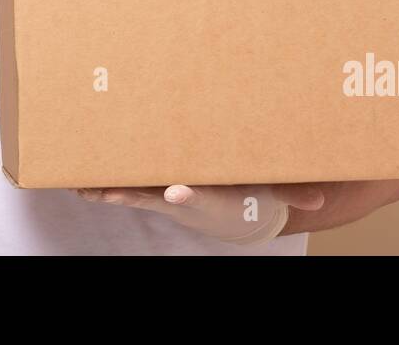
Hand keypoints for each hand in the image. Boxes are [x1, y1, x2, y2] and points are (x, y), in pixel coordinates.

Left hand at [76, 182, 327, 245]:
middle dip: (131, 195)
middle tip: (109, 193)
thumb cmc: (249, 194)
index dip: (188, 195)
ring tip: (80, 186)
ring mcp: (162, 196)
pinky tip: (78, 183)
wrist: (229, 215)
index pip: (199, 196)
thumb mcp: (273, 192)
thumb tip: (320, 197)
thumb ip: (293, 191)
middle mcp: (181, 197)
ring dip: (106, 191)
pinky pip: (124, 189)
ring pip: (131, 194)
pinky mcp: (151, 192)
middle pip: (154, 197)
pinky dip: (102, 187)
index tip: (178, 192)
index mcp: (210, 196)